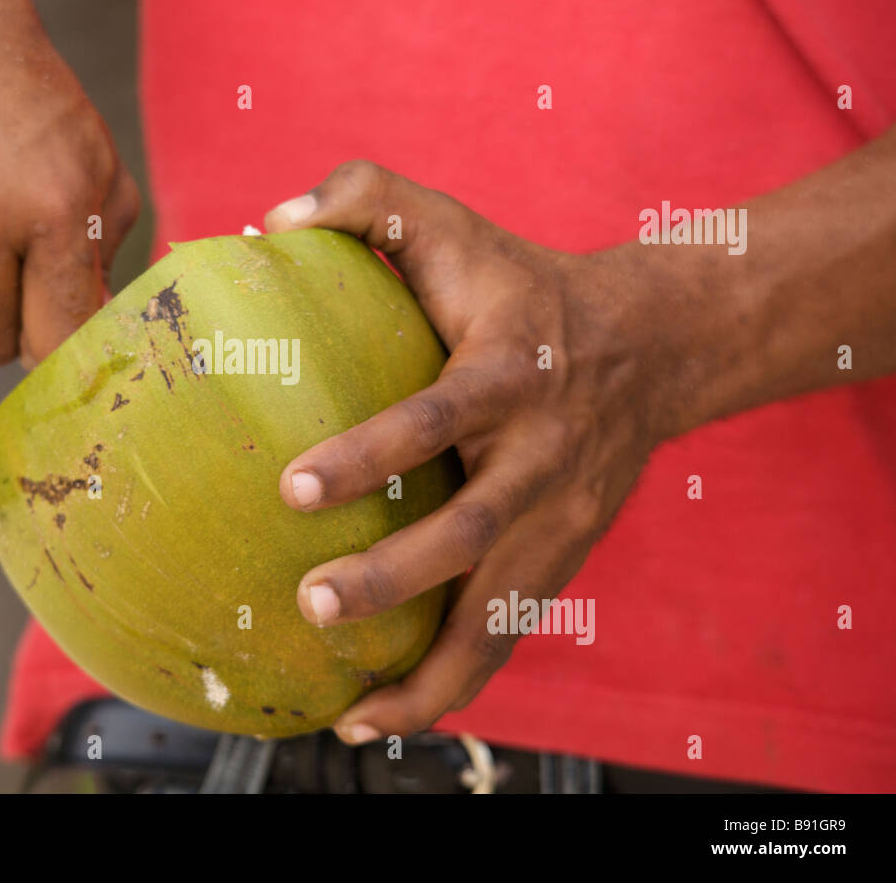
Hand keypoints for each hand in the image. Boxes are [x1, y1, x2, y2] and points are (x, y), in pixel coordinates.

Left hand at [264, 161, 668, 744]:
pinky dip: (451, 687)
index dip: (371, 455)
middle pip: (472, 533)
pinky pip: (508, 637)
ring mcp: (561, 518)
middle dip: (391, 578)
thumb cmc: (519, 285)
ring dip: (428, 672)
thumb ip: (365, 197)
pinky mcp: (565, 561)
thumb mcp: (450, 223)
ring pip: (502, 614)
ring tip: (350, 712)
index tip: (294, 489)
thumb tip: (265, 223)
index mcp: (512, 369)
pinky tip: (381, 715)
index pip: (439, 417)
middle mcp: (543, 454)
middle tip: (310, 603)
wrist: (647, 346)